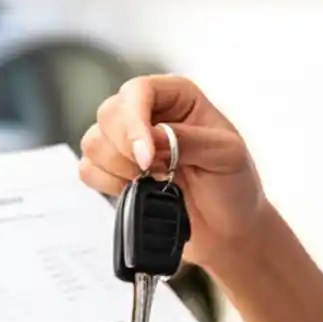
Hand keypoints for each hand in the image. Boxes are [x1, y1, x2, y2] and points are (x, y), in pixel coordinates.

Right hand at [80, 75, 269, 269]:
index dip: (134, 123)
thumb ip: (187, 140)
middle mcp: (149, 112)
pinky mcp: (114, 170)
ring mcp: (128, 141)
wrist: (229, 229)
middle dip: (126, 150)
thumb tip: (149, 138)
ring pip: (93, 142)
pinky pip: (88, 169)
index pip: (138, 92)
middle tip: (155, 171)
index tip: (147, 158)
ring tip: (152, 180)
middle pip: (109, 114)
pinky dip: (107, 184)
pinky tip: (136, 189)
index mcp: (178, 96)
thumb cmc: (234, 186)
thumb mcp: (226, 155)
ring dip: (119, 169)